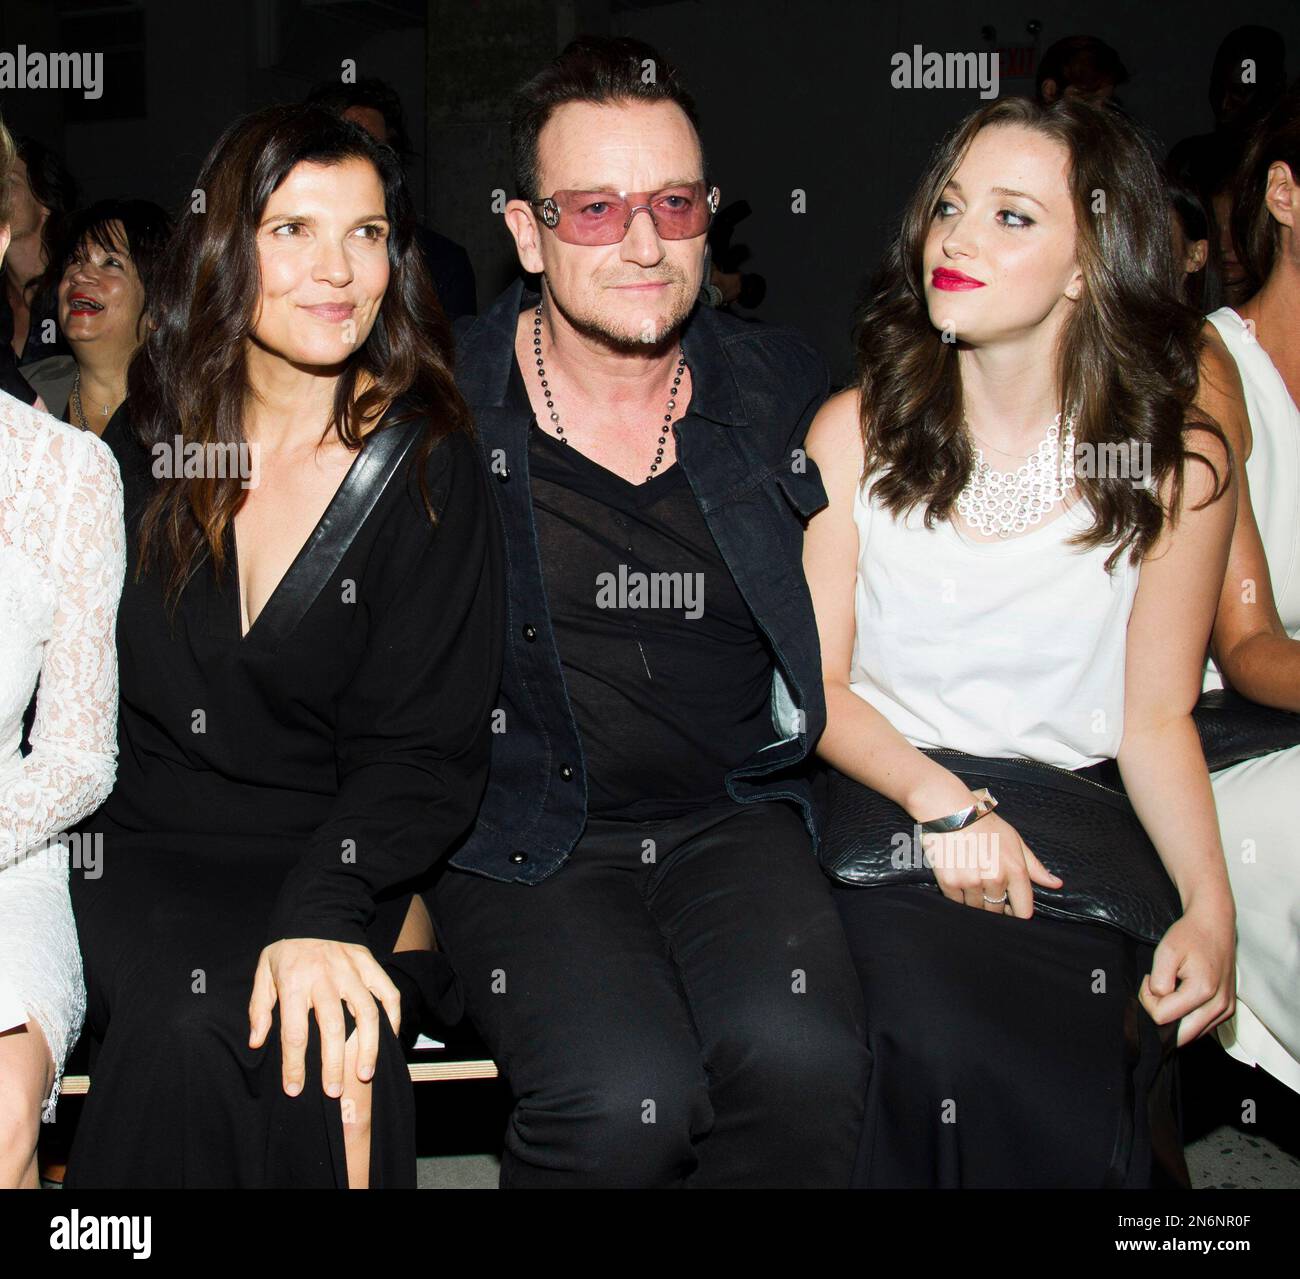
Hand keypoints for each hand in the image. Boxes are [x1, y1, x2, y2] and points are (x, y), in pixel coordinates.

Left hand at [248, 938, 401, 1097]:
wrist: (315, 909)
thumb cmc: (287, 948)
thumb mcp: (263, 973)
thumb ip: (260, 1008)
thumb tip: (257, 1042)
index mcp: (294, 983)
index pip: (294, 1033)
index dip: (294, 1065)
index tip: (295, 1090)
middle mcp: (324, 978)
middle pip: (331, 1027)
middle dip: (333, 1063)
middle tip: (333, 1091)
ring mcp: (351, 971)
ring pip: (365, 1012)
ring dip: (367, 1046)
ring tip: (365, 1073)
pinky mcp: (370, 965)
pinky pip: (387, 993)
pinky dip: (392, 1017)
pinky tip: (390, 1039)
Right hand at [922, 810, 1061, 917]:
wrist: (950, 811)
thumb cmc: (984, 824)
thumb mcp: (1015, 841)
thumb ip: (1035, 867)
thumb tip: (1056, 884)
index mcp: (1015, 871)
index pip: (1023, 911)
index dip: (1016, 912)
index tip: (1009, 907)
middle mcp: (995, 879)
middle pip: (996, 911)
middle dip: (992, 903)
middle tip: (983, 884)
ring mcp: (972, 882)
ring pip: (975, 908)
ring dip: (973, 899)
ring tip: (969, 877)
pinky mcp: (950, 883)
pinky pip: (956, 902)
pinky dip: (957, 894)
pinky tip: (957, 876)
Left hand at [1140, 898, 1235, 1046]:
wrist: (1213, 925)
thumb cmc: (1189, 936)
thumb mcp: (1165, 952)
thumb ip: (1159, 983)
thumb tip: (1158, 1003)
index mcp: (1204, 991)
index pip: (1162, 1017)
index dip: (1148, 1000)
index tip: (1150, 979)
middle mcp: (1220, 1006)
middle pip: (1180, 1036)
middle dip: (1162, 1016)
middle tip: (1159, 989)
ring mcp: (1226, 1010)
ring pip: (1191, 1034)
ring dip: (1176, 1018)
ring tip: (1173, 989)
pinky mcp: (1227, 1010)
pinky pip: (1202, 1027)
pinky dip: (1187, 1017)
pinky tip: (1184, 996)